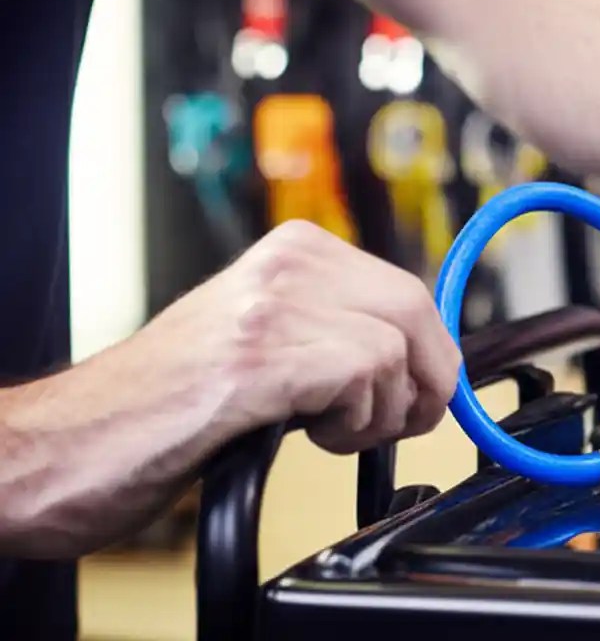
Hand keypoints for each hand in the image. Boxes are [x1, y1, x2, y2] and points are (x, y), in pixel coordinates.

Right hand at [134, 219, 460, 452]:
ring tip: (330, 431)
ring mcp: (272, 306)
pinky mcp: (261, 356)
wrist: (77, 438)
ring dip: (380, 412)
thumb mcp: (268, 338)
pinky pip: (361, 377)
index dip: (432, 352)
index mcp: (293, 250)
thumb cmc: (169, 401)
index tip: (423, 393)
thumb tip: (420, 358)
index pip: (408, 290)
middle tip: (401, 423)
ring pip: (394, 349)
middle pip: (414, 310)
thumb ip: (334, 329)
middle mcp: (287, 265)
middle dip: (427, 379)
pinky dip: (353, 423)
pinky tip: (309, 434)